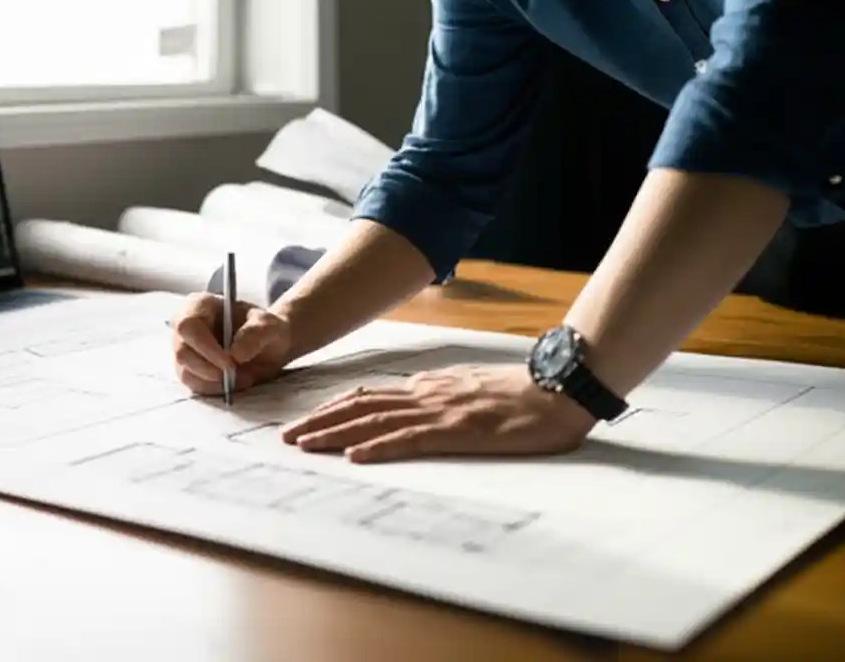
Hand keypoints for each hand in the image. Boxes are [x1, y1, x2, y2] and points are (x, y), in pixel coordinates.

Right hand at [170, 293, 291, 395]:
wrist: (269, 346)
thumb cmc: (265, 329)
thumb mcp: (269, 326)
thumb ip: (256, 334)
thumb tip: (235, 354)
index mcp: (201, 305)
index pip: (188, 325)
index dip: (205, 346)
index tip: (229, 363)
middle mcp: (187, 326)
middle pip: (183, 352)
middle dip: (210, 369)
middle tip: (235, 375)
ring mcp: (186, 349)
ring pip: (185, 372)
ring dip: (214, 382)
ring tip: (242, 378)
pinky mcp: (190, 370)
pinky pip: (193, 385)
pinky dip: (214, 389)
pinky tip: (233, 384)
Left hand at [280, 364, 596, 462]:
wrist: (559, 388)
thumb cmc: (519, 394)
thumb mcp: (468, 388)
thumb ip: (436, 395)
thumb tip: (406, 404)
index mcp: (426, 388)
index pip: (367, 397)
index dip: (331, 409)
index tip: (304, 422)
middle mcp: (424, 395)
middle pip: (359, 406)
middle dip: (319, 422)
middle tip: (286, 438)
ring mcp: (440, 412)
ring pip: (374, 421)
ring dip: (336, 434)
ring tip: (305, 445)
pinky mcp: (458, 431)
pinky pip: (410, 439)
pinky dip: (378, 447)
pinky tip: (356, 456)